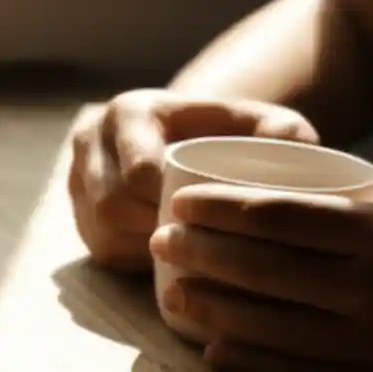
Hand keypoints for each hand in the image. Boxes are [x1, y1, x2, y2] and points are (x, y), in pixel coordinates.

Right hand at [68, 89, 317, 271]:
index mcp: (128, 112)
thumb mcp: (252, 120)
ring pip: (100, 230)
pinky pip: (99, 247)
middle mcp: (90, 140)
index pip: (138, 169)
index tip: (212, 216)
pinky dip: (134, 258)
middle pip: (111, 204)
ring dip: (144, 248)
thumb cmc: (222, 131)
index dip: (173, 202)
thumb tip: (295, 146)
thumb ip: (280, 126)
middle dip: (156, 229)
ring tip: (185, 254)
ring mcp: (77, 177)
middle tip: (201, 243)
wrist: (179, 135)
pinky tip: (166, 259)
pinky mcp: (77, 211)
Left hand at [150, 184, 372, 371]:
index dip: (217, 208)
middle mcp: (368, 288)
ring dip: (210, 308)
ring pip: (267, 325)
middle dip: (199, 252)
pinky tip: (211, 349)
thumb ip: (350, 204)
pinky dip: (248, 360)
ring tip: (171, 292)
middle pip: (258, 267)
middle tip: (160, 241)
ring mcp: (367, 341)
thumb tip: (284, 170)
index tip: (180, 203)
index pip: (275, 215)